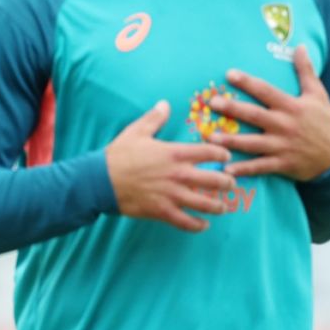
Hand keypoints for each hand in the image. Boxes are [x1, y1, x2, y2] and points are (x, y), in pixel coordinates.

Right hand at [106, 101, 235, 231]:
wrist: (99, 181)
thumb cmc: (119, 155)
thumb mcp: (137, 131)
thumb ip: (155, 118)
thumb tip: (165, 103)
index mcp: (176, 153)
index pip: (210, 152)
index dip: (223, 154)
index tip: (227, 156)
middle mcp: (179, 175)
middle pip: (215, 180)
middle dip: (227, 182)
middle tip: (231, 183)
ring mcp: (172, 195)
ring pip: (205, 203)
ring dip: (218, 206)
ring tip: (223, 206)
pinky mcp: (162, 211)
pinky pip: (186, 222)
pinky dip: (197, 225)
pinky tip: (204, 225)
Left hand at [207, 45, 329, 179]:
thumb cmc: (324, 121)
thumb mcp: (318, 94)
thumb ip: (306, 71)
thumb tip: (300, 46)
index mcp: (292, 106)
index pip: (266, 91)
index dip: (248, 82)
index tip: (229, 74)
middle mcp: (285, 125)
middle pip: (255, 115)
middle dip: (233, 108)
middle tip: (213, 102)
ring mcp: (282, 146)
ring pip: (253, 143)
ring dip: (232, 140)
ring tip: (211, 137)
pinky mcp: (282, 164)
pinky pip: (260, 167)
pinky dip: (244, 169)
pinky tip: (226, 169)